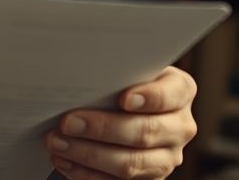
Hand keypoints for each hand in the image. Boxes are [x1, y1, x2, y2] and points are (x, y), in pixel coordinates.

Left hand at [44, 66, 197, 179]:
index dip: (149, 98)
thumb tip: (85, 74)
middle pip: (145, 132)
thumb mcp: (128, 69)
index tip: (124, 98)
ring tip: (58, 143)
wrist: (128, 106)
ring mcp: (166, 157)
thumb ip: (117, 71)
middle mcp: (179, 126)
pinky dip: (86, 173)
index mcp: (180, 92)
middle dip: (102, 128)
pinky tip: (65, 160)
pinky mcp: (148, 178)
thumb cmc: (123, 82)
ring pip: (131, 163)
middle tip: (69, 122)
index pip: (170, 95)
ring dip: (89, 154)